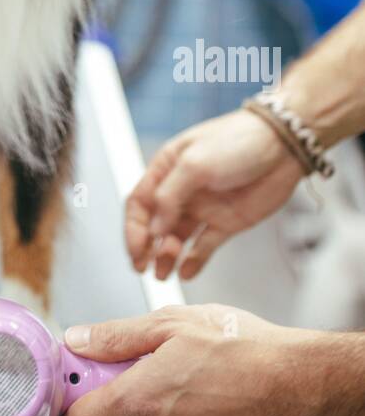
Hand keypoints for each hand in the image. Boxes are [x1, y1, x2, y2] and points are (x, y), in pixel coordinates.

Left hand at [58, 305, 323, 415]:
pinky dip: (166, 411)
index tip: (72, 370)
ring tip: (164, 363)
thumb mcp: (172, 323)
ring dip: (135, 399)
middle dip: (101, 393)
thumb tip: (78, 340)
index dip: (67, 395)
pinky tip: (189, 382)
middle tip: (120, 357)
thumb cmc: (243, 349)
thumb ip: (118, 335)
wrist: (299, 384)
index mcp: (141, 400)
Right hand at [126, 110, 302, 279]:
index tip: (136, 252)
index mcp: (166, 170)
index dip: (134, 229)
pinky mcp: (225, 223)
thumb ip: (170, 197)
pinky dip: (193, 262)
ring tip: (166, 272)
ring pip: (176, 239)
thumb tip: (153, 230)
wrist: (281, 146)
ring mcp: (203, 209)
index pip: (139, 203)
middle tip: (146, 268)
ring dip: (167, 257)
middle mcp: (181, 191)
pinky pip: (203, 248)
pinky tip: (186, 273)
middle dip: (146, 248)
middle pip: (154, 225)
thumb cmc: (236, 142)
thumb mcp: (195, 164)